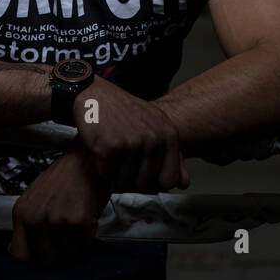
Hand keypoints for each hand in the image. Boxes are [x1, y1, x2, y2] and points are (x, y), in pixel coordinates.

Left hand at [9, 146, 109, 266]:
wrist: (88, 158)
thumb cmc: (64, 175)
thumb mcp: (34, 195)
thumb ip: (27, 221)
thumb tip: (18, 248)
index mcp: (22, 212)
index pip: (20, 253)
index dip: (32, 256)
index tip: (40, 253)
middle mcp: (37, 218)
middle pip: (44, 257)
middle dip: (56, 252)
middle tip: (64, 240)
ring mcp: (57, 221)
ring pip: (66, 253)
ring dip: (73, 244)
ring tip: (75, 225)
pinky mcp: (79, 222)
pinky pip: (83, 244)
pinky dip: (87, 236)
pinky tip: (86, 219)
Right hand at [74, 77, 190, 193]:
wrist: (95, 95)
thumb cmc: (126, 113)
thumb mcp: (156, 126)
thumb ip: (172, 156)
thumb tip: (184, 184)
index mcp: (169, 134)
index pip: (169, 180)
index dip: (155, 184)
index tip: (143, 175)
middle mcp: (154, 139)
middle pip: (145, 185)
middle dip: (132, 182)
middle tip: (122, 168)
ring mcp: (132, 143)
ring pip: (125, 183)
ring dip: (115, 179)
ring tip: (112, 161)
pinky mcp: (109, 147)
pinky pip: (107, 176)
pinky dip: (102, 171)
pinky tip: (101, 155)